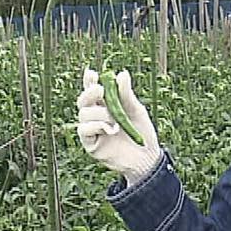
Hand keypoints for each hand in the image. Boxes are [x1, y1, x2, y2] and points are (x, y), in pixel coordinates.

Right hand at [76, 68, 160, 185]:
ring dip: (99, 114)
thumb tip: (121, 73)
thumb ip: (126, 95)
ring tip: (115, 121)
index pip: (92, 91)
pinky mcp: (90, 145)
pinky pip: (83, 130)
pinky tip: (109, 129)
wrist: (147, 158)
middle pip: (83, 101)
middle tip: (100, 89)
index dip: (89, 81)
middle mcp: (95, 117)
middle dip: (89, 93)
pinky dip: (95, 126)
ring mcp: (92, 131)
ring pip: (83, 114)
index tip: (91, 73)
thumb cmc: (142, 133)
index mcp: (105, 106)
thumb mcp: (136, 110)